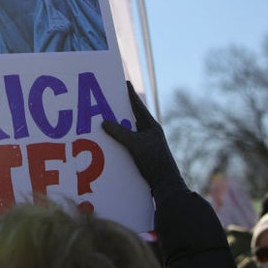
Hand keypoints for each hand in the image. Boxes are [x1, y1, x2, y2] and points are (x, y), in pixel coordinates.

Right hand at [102, 81, 185, 198]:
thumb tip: (104, 122)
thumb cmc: (155, 161)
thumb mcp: (135, 144)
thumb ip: (120, 132)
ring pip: (128, 132)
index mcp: (151, 126)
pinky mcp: (141, 156)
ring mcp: (145, 144)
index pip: (138, 106)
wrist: (165, 184)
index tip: (123, 82)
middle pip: (131, 118)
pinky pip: (126, 144)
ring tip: (102, 121)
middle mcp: (148, 133)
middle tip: (106, 101)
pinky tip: (107, 142)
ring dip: (117, 128)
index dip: (130, 94)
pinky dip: (117, 141)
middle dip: (119, 111)